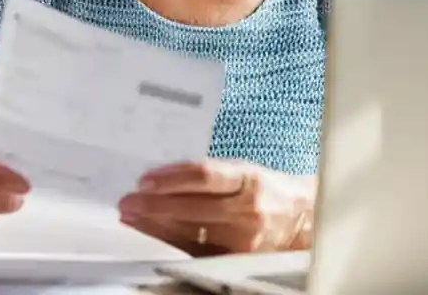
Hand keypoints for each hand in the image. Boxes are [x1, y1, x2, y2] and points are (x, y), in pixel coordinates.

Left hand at [117, 160, 314, 254]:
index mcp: (249, 179)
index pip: (205, 176)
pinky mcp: (235, 257)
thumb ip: (210, 173)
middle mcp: (247, 209)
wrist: (300, 219)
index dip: (171, 178)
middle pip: (193, 206)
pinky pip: (194, 248)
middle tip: (127, 199)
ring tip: (131, 214)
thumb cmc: (263, 189)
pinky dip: (168, 238)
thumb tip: (162, 175)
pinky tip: (150, 230)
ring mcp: (242, 238)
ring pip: (190, 230)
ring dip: (154, 223)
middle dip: (154, 203)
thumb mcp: (244, 171)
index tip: (145, 179)